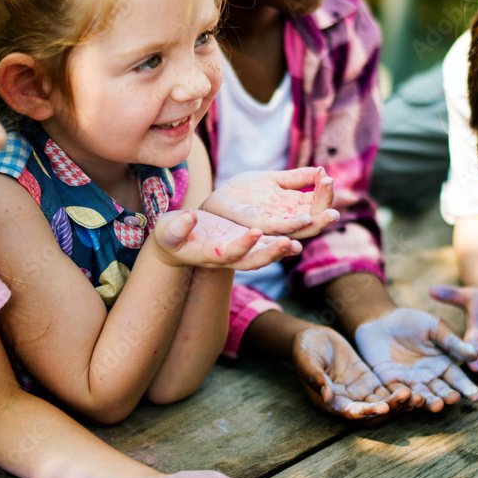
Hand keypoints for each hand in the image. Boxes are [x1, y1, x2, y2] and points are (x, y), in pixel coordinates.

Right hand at [152, 210, 300, 270]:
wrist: (179, 245)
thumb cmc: (170, 238)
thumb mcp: (169, 233)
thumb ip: (177, 228)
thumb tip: (188, 217)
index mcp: (211, 255)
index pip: (229, 253)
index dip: (242, 245)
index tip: (255, 232)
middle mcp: (231, 257)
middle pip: (256, 260)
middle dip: (274, 253)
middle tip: (292, 243)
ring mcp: (242, 251)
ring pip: (269, 252)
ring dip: (288, 244)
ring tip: (306, 232)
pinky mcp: (250, 242)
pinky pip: (272, 240)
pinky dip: (289, 233)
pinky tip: (308, 220)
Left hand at [201, 167, 339, 238]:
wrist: (216, 202)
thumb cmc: (243, 193)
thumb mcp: (272, 180)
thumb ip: (296, 178)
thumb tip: (321, 170)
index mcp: (292, 208)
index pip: (316, 203)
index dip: (325, 193)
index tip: (329, 178)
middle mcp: (286, 220)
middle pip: (314, 219)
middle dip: (327, 209)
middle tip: (338, 199)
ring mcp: (274, 226)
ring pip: (301, 229)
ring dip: (317, 223)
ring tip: (331, 214)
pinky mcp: (258, 228)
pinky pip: (279, 229)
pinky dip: (293, 225)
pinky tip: (305, 218)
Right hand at [292, 325, 411, 420]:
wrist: (312, 338)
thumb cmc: (304, 350)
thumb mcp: (307, 361)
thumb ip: (316, 378)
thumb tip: (326, 396)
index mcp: (330, 403)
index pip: (352, 412)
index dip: (368, 412)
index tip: (383, 407)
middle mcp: (347, 402)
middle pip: (372, 413)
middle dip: (390, 409)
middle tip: (407, 398)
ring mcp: (359, 393)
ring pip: (383, 404)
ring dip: (399, 403)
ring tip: (416, 394)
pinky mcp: (368, 381)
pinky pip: (386, 391)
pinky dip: (399, 393)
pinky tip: (415, 388)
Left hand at [354, 308, 477, 411]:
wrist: (381, 321)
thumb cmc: (412, 322)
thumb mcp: (434, 328)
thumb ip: (452, 342)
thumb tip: (474, 354)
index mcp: (443, 365)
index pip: (457, 379)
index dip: (467, 388)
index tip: (476, 396)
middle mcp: (429, 378)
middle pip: (441, 391)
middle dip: (447, 397)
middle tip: (453, 399)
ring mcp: (410, 382)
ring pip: (421, 396)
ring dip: (428, 402)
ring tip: (436, 405)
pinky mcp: (390, 383)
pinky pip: (398, 393)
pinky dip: (404, 398)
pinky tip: (411, 399)